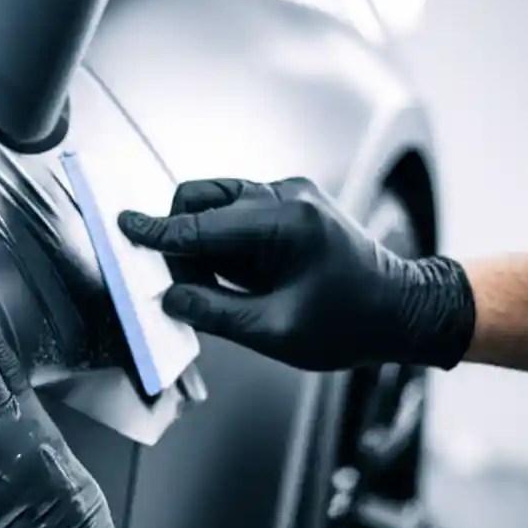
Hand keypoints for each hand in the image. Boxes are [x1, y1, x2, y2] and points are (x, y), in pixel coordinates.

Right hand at [117, 178, 474, 370]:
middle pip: (202, 199)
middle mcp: (287, 196)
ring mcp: (290, 195)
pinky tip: (242, 277)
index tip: (123, 227)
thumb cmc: (351, 324)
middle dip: (181, 239)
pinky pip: (236, 213)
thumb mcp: (276, 332)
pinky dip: (224, 242)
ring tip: (221, 286)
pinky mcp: (291, 203)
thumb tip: (168, 300)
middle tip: (185, 286)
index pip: (201, 224)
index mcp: (286, 222)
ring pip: (216, 203)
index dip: (157, 232)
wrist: (404, 310)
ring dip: (203, 242)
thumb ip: (215, 313)